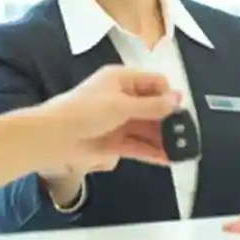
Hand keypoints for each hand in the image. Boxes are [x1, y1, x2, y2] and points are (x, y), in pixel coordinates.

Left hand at [29, 65, 180, 172]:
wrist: (51, 137)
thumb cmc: (84, 111)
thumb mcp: (121, 105)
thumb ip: (151, 106)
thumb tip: (178, 98)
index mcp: (121, 80)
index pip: (154, 83)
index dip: (169, 95)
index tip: (181, 110)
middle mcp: (122, 98)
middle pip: (153, 108)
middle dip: (169, 121)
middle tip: (188, 135)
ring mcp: (118, 122)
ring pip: (147, 129)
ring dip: (163, 139)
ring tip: (183, 151)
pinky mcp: (114, 143)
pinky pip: (138, 145)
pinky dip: (152, 152)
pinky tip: (169, 159)